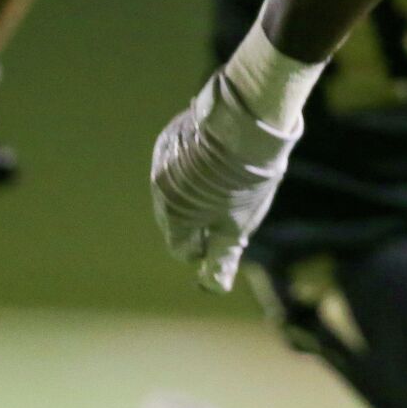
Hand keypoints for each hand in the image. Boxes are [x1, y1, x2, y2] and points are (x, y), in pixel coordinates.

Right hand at [149, 64, 298, 292]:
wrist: (248, 120)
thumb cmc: (244, 180)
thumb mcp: (237, 225)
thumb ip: (221, 257)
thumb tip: (213, 287)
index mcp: (173, 216)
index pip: (181, 247)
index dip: (203, 247)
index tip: (223, 236)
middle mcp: (159, 188)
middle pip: (174, 218)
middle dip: (196, 220)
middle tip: (226, 209)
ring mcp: (162, 157)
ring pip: (174, 187)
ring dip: (192, 191)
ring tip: (222, 182)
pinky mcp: (172, 134)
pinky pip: (177, 160)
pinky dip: (191, 166)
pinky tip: (215, 158)